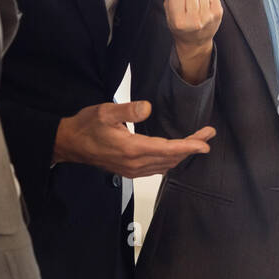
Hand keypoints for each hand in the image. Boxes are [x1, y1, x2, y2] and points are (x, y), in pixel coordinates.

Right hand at [52, 100, 215, 177]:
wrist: (69, 144)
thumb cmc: (86, 126)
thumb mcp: (105, 111)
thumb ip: (128, 109)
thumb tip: (147, 107)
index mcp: (132, 149)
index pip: (168, 149)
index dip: (190, 146)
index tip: (206, 143)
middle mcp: (136, 163)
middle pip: (172, 157)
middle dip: (193, 147)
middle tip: (208, 135)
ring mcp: (133, 170)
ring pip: (166, 165)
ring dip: (184, 154)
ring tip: (199, 142)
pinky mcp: (131, 171)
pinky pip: (157, 168)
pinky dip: (172, 160)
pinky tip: (177, 152)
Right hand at [165, 0, 221, 82]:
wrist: (195, 41)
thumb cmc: (180, 24)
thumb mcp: (169, 10)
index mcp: (179, 21)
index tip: (178, 6)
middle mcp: (194, 21)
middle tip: (187, 7)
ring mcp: (208, 17)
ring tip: (195, 7)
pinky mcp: (218, 13)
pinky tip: (203, 6)